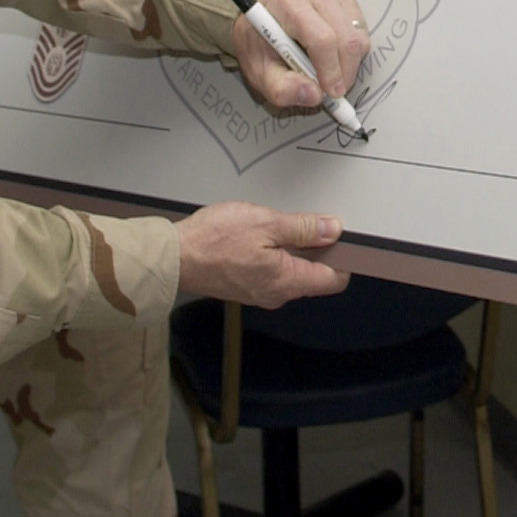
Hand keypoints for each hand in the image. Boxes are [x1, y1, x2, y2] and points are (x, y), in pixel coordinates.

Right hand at [175, 201, 348, 307]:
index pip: (333, 280)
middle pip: (313, 275)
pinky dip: (273, 255)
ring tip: (276, 226)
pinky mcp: (245, 287)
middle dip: (315, 249)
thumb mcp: (264, 223)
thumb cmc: (213, 240)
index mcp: (286, 281)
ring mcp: (259, 293)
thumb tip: (332, 230)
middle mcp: (276, 294)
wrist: (174, 257)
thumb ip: (302, 228)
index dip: (342, 257)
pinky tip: (259, 236)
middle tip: (304, 222)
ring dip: (291, 250)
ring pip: (290, 272)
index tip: (340, 237)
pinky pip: (271, 272)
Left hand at [230, 0, 369, 109]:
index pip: (322, 39)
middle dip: (344, 72)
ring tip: (327, 70)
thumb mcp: (260, 73)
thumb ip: (283, 89)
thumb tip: (313, 96)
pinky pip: (361, 32)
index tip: (330, 92)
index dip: (330, 71)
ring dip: (349, 63)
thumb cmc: (260, 44)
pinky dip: (353, 52)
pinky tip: (332, 54)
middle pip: (346, 39)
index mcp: (289, 5)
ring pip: (358, 37)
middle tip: (333, 90)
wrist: (262, 20)